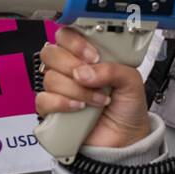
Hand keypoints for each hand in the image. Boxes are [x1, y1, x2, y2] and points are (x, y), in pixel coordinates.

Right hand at [35, 27, 150, 148]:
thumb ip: (112, 69)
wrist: (126, 139)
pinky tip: (78, 108)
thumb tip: (84, 72)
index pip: (66, 35)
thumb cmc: (128, 108)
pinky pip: (43, 100)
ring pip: (49, 78)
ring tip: (97, 100)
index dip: (74, 42)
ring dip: (76, 90)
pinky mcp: (52, 109)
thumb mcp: (131, 81)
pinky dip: (62, 103)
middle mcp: (70, 69)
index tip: (93, 56)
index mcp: (87, 55)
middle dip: (72, 65)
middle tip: (91, 79)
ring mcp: (60, 89)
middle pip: (51, 53)